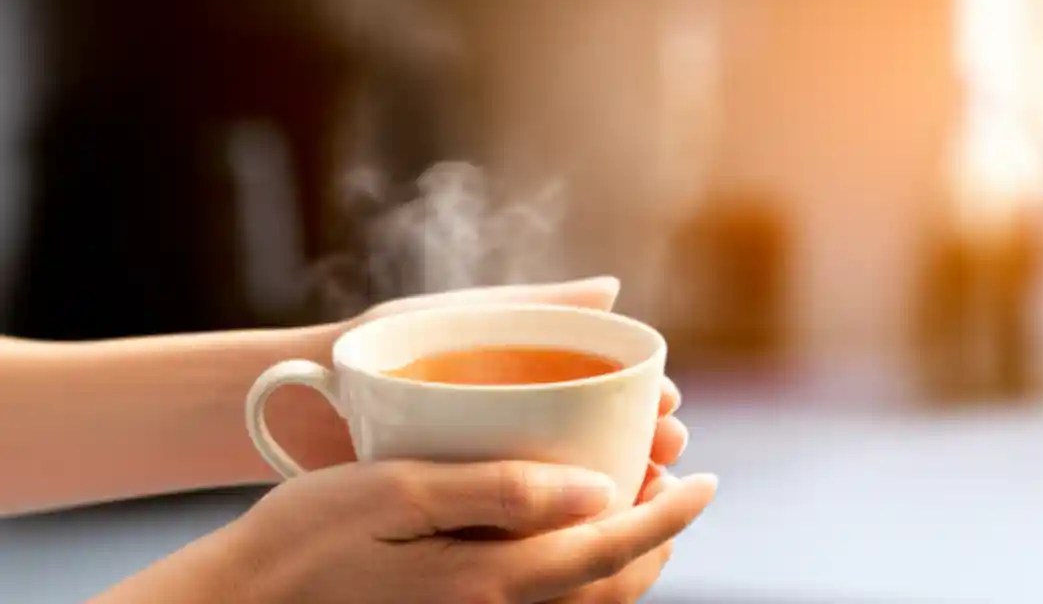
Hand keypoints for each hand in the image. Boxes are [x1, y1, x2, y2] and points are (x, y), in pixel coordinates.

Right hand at [202, 461, 714, 603]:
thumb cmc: (306, 536)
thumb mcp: (400, 489)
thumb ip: (501, 490)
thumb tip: (597, 488)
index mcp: (492, 579)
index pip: (612, 549)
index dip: (670, 516)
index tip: (708, 480)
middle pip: (612, 586)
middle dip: (658, 534)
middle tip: (673, 479)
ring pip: (585, 603)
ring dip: (625, 554)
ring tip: (636, 501)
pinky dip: (582, 572)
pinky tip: (568, 533)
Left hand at [265, 278, 689, 483]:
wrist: (289, 405)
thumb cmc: (370, 348)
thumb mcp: (456, 316)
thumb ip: (532, 304)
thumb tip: (613, 288)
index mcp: (524, 375)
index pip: (604, 388)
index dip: (644, 398)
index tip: (670, 404)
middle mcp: (518, 421)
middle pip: (600, 436)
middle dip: (642, 443)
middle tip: (668, 449)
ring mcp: (494, 466)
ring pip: (571, 482)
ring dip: (613, 487)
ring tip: (640, 486)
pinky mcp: (465, 507)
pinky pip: (523, 519)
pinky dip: (557, 524)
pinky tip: (580, 531)